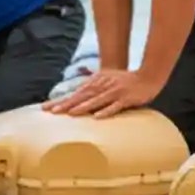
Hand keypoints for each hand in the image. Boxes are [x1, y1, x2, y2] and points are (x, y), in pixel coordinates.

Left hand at [41, 69, 162, 118]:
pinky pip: (115, 106)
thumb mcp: (108, 78)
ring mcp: (115, 91)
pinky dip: (106, 111)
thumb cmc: (126, 80)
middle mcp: (104, 85)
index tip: (46, 108)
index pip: (76, 92)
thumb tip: (80, 82)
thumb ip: (93, 82)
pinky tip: (97, 117)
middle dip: (67, 103)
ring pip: (97, 100)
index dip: (61, 100)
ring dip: (84, 106)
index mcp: (97, 82)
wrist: (149, 76)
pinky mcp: (126, 98)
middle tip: (52, 112)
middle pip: (82, 96)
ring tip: (70, 113)